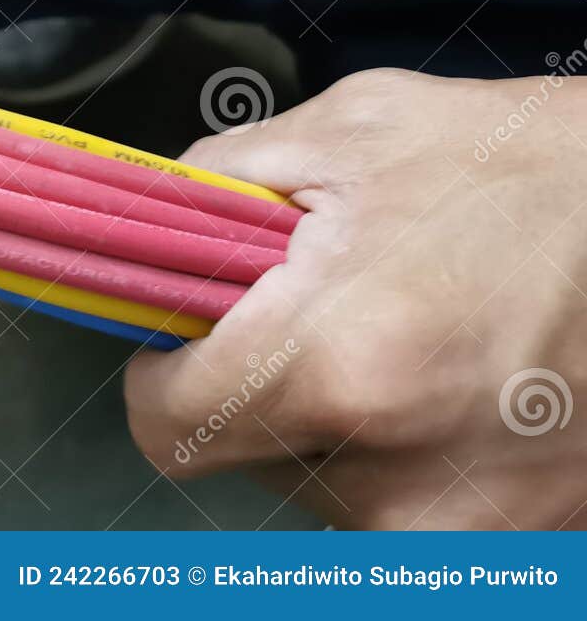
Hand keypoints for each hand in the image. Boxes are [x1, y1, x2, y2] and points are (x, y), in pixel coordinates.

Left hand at [126, 67, 586, 528]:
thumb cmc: (524, 165)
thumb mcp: (354, 128)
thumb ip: (223, 176)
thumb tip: (156, 219)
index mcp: (338, 365)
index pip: (172, 429)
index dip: (161, 377)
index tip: (179, 342)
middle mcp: (395, 477)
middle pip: (249, 459)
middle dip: (257, 388)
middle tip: (317, 316)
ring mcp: (466, 532)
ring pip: (326, 489)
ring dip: (338, 425)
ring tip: (408, 340)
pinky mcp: (523, 552)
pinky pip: (406, 511)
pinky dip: (408, 457)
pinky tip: (453, 388)